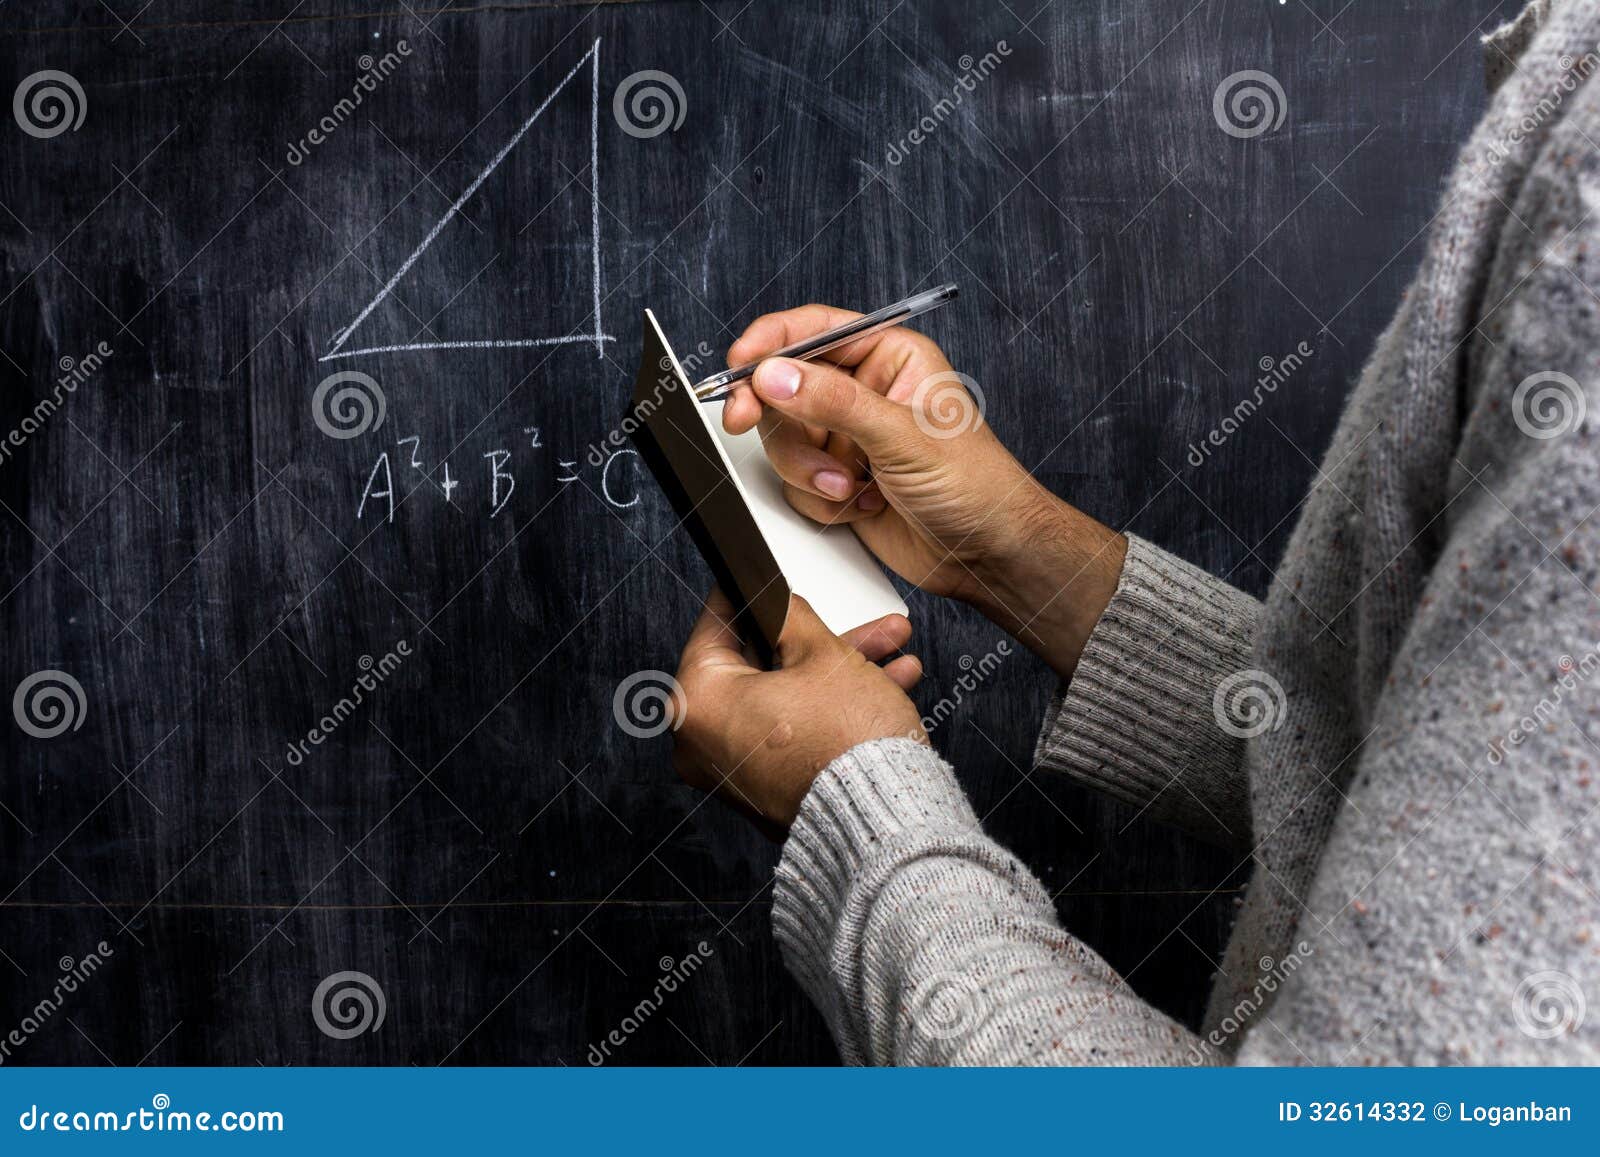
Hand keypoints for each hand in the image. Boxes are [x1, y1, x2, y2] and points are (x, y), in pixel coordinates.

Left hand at [671, 589, 924, 831]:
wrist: (883, 820)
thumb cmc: (846, 744)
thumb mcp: (823, 653)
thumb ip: (792, 618)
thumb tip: (778, 608)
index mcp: (698, 702)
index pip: (715, 627)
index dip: (749, 596)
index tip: (758, 581)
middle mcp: (702, 744)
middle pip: (762, 668)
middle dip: (821, 641)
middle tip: (854, 623)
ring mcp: (734, 774)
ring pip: (787, 700)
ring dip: (840, 674)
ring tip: (890, 653)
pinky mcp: (766, 793)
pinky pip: (793, 734)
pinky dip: (830, 711)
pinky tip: (882, 687)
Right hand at [721, 305, 1125, 677]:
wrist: (986, 555)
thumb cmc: (974, 485)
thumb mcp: (901, 435)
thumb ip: (834, 403)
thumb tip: (775, 376)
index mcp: (890, 357)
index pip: (816, 330)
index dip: (771, 343)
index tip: (740, 363)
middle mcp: (864, 392)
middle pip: (784, 384)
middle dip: (772, 413)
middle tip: (742, 420)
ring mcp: (848, 438)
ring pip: (784, 438)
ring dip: (807, 468)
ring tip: (850, 486)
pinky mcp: (837, 480)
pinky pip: (794, 480)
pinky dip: (819, 499)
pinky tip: (862, 505)